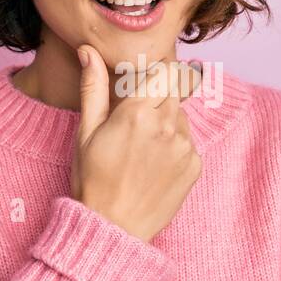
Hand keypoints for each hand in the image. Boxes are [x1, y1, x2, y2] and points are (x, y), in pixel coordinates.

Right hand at [69, 44, 202, 243]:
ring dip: (166, 123)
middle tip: (135, 124)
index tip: (140, 86)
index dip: (151, 74)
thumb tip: (88, 51)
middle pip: (172, 91)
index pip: (160, 70)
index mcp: (137, 112)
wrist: (113, 229)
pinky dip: (174, 147)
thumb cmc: (92, 180)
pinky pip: (188, 142)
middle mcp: (167, 125)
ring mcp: (185, 146)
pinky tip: (153, 166)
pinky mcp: (195, 165)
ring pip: (181, 116)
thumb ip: (92, 88)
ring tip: (141, 150)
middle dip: (156, 99)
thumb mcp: (85, 132)